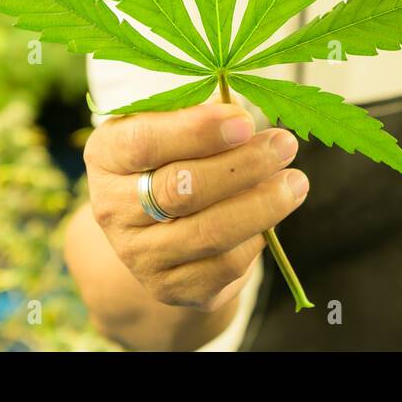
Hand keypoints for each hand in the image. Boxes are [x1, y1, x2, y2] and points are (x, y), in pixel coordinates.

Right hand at [82, 102, 308, 311]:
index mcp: (106, 155)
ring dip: (262, 204)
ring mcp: (138, 255)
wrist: (162, 232)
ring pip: (209, 232)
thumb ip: (202, 115)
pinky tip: (271, 215)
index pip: (143, 142)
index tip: (245, 121)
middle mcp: (111, 209)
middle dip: (243, 165)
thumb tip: (241, 113)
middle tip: (284, 145)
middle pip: (181, 188)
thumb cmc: (177, 158)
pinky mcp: (171, 288)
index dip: (197, 131)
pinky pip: (225, 264)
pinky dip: (256, 237)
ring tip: (295, 181)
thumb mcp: (176, 128)